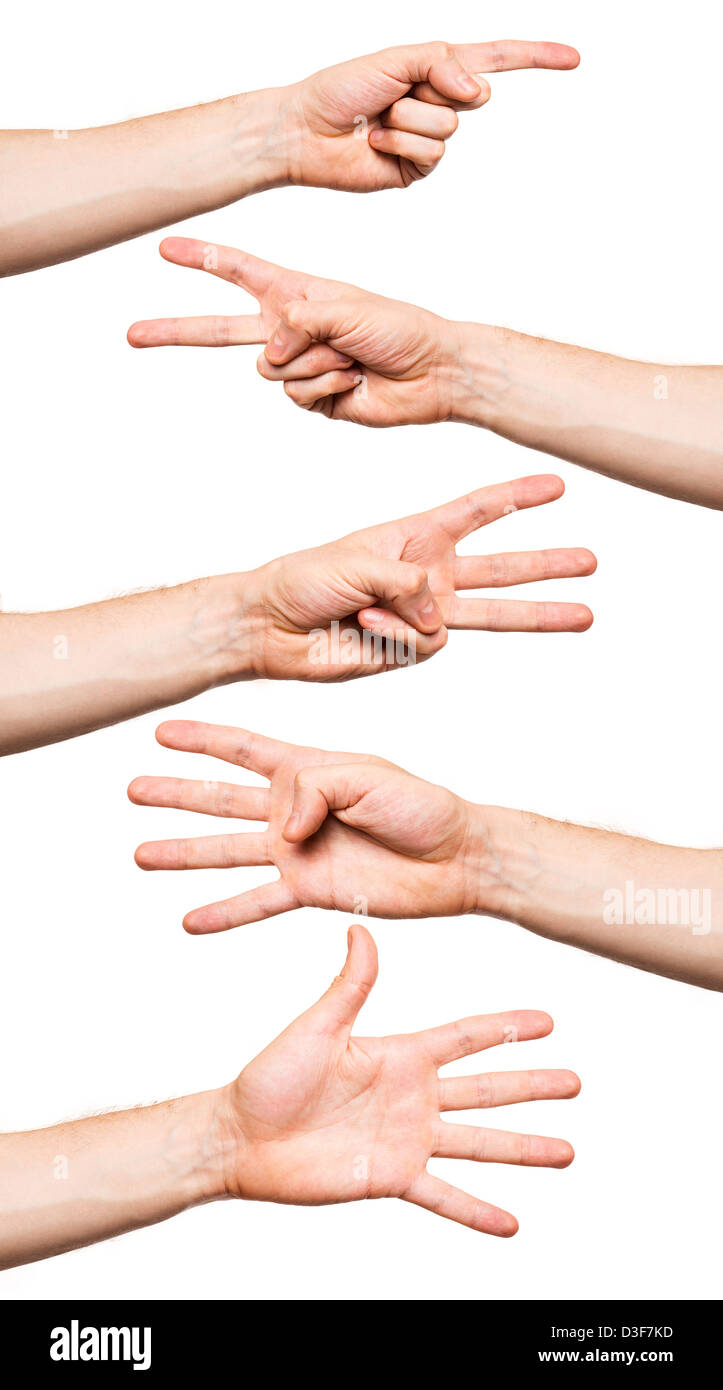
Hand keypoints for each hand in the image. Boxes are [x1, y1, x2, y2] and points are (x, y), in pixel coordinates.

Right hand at [128, 238, 477, 423]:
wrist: (431, 373)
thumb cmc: (399, 328)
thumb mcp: (346, 307)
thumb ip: (299, 321)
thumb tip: (269, 353)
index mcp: (295, 293)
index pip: (238, 272)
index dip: (202, 259)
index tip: (164, 248)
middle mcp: (290, 328)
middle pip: (218, 330)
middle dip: (175, 330)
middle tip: (131, 334)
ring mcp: (299, 365)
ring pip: (271, 370)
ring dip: (313, 364)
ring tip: (350, 358)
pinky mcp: (313, 398)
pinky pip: (296, 396)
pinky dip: (324, 387)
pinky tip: (351, 380)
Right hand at [131, 720, 497, 931]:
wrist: (455, 860)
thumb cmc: (421, 807)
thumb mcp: (367, 777)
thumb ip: (314, 790)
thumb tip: (279, 827)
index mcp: (307, 769)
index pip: (242, 749)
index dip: (202, 740)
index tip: (159, 732)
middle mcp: (294, 809)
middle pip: (219, 799)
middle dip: (175, 793)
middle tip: (132, 790)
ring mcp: (297, 851)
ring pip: (226, 851)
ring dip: (183, 853)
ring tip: (141, 854)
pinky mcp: (310, 890)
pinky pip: (257, 903)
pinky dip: (224, 913)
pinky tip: (190, 920)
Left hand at [215, 923, 577, 1231]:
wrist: (240, 1137)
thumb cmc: (270, 1076)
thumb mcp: (317, 1025)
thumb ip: (350, 985)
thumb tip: (361, 927)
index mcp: (400, 1053)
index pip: (467, 1037)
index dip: (508, 1028)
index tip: (550, 1021)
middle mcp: (412, 1096)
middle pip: (488, 1089)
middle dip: (532, 1086)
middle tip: (576, 1082)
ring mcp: (406, 1139)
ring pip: (480, 1142)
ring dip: (523, 1148)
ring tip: (567, 1151)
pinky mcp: (391, 1178)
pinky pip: (444, 1196)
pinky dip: (477, 1211)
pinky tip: (511, 1222)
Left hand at [236, 474, 594, 680]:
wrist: (269, 628)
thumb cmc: (303, 579)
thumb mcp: (358, 561)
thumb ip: (408, 584)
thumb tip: (441, 623)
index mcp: (415, 536)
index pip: (477, 512)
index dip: (516, 498)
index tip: (557, 486)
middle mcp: (427, 574)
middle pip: (501, 570)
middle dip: (549, 565)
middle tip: (593, 562)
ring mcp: (421, 615)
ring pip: (491, 616)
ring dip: (537, 614)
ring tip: (584, 615)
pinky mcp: (408, 650)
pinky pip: (428, 644)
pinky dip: (399, 636)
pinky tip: (366, 627)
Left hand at [278, 40, 578, 189]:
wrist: (306, 131)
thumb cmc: (341, 89)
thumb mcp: (395, 59)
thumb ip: (441, 64)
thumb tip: (480, 91)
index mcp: (437, 69)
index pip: (496, 60)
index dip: (535, 57)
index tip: (572, 59)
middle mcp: (438, 103)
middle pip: (470, 97)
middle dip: (431, 89)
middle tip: (392, 93)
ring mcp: (429, 139)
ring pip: (447, 128)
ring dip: (407, 120)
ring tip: (376, 120)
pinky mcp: (416, 170)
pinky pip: (430, 154)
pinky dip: (400, 144)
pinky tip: (375, 142)